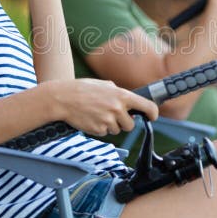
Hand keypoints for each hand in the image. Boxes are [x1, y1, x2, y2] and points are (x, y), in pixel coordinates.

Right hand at [43, 78, 158, 135]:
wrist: (63, 98)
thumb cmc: (83, 89)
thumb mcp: (105, 85)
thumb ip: (119, 93)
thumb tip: (131, 101)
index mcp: (122, 95)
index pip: (147, 106)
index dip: (153, 114)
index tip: (152, 117)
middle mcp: (117, 109)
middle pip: (131, 125)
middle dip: (124, 122)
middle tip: (111, 114)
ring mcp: (108, 121)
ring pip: (118, 130)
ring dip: (111, 125)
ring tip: (98, 114)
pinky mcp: (99, 130)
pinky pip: (105, 133)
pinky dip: (100, 128)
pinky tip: (91, 118)